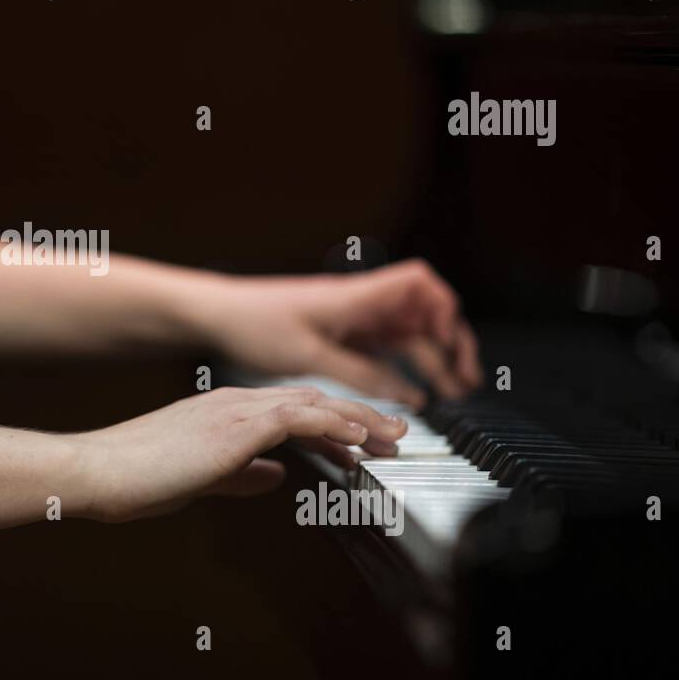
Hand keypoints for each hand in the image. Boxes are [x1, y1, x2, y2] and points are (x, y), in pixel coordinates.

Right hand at [74, 385, 407, 522]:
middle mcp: (234, 403)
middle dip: (358, 417)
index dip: (333, 427)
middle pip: (312, 400)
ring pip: (313, 403)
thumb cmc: (135, 476)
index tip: (361, 445)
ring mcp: (234, 410)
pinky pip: (297, 418)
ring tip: (392, 436)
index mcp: (224, 412)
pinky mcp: (234, 426)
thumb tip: (275, 478)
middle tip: (394, 435)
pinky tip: (357, 437)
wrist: (98, 469)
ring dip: (357, 418)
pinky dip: (333, 424)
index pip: (293, 411)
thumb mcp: (200, 477)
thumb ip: (240, 475)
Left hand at [187, 259, 481, 406]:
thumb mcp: (309, 356)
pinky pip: (380, 348)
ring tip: (446, 395)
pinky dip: (399, 367)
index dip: (444, 310)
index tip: (450, 345)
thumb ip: (361, 376)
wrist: (215, 316)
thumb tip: (408, 396)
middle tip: (463, 383)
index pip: (419, 284)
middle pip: (422, 314)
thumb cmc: (252, 324)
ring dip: (427, 360)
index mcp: (356, 297)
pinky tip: (406, 392)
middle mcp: (359, 304)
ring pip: (404, 334)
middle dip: (448, 345)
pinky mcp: (337, 335)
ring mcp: (349, 319)